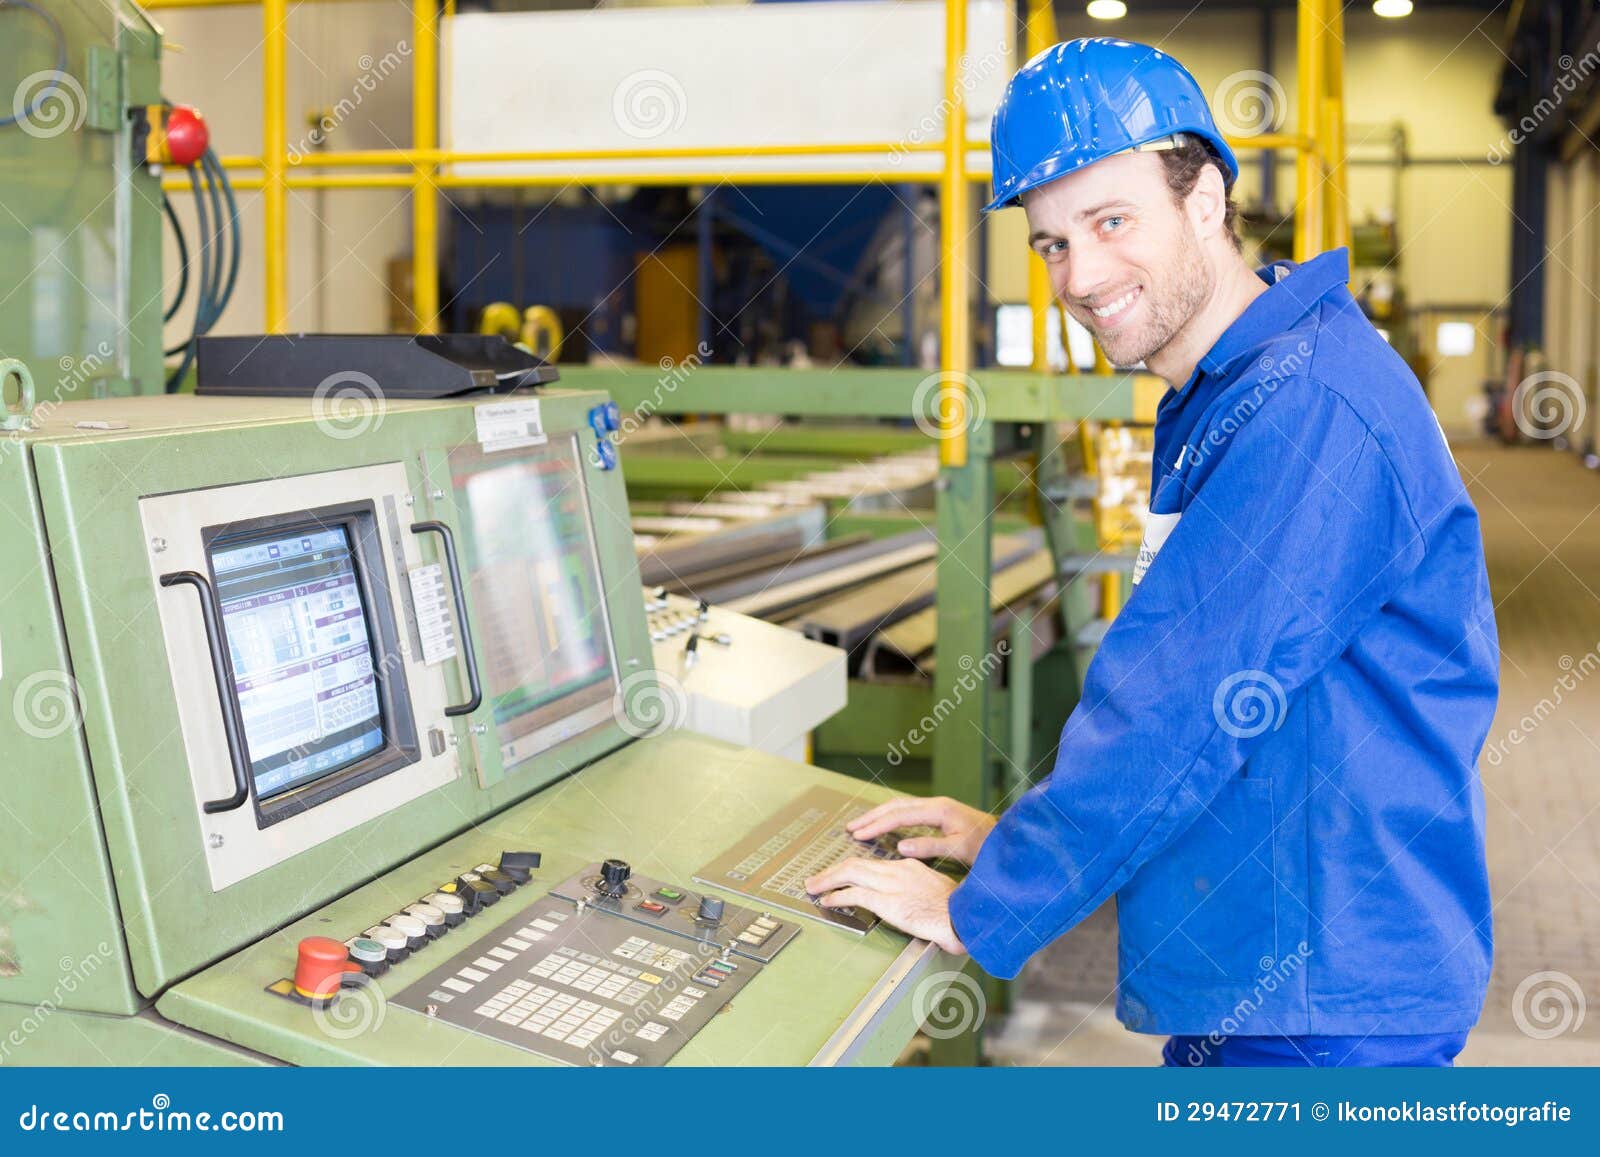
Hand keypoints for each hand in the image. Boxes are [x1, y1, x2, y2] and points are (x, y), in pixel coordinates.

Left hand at [804, 858, 965, 953]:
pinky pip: (855, 894)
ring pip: (850, 873)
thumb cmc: (956, 910)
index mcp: (909, 866)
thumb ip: (914, 891)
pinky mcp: (888, 901)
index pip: (872, 863)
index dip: (851, 869)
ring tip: (813, 887)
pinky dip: (838, 896)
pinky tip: (828, 900)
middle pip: (856, 864)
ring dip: (828, 880)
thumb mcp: (933, 891)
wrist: (964, 917)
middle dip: (832, 871)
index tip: (840, 875)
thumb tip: (902, 901)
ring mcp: (892, 885)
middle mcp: (897, 870)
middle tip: (816, 879)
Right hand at [846, 796, 996, 866]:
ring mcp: (937, 807)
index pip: (899, 815)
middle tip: (851, 827)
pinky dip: (891, 817)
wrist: (1005, 838)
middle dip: (872, 816)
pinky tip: (884, 825)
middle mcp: (936, 804)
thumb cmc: (985, 845)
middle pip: (895, 805)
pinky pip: (908, 811)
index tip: (858, 834)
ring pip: (900, 806)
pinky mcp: (939, 813)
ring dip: (879, 815)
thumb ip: (929, 847)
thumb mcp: (958, 849)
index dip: (877, 825)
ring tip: (861, 825)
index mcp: (939, 810)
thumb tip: (900, 846)